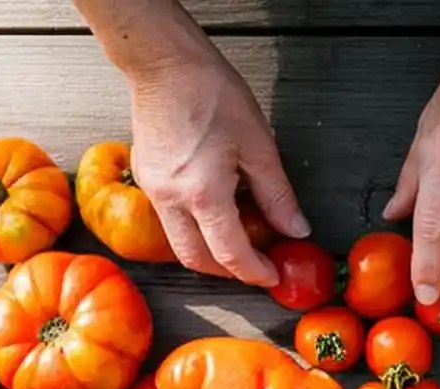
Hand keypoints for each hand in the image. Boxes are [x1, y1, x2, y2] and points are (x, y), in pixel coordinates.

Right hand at [128, 51, 310, 284]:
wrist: (164, 64)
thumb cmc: (211, 92)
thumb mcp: (259, 146)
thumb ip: (277, 195)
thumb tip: (294, 227)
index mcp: (203, 194)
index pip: (231, 255)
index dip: (255, 271)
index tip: (272, 274)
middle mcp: (171, 200)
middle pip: (198, 260)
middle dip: (229, 271)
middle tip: (257, 264)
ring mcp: (153, 191)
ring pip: (180, 243)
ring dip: (210, 251)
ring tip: (241, 236)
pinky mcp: (145, 178)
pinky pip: (170, 220)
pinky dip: (195, 227)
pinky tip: (217, 210)